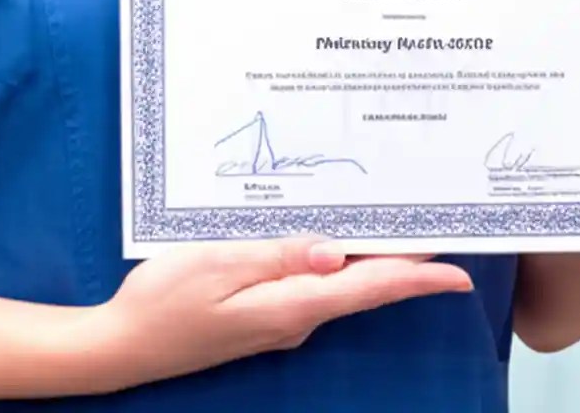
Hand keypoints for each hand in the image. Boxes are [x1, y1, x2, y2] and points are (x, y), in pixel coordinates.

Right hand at [85, 238, 470, 391]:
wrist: (120, 347)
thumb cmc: (160, 302)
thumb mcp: (215, 264)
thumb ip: (277, 256)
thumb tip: (334, 252)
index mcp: (291, 305)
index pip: (370, 288)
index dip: (419, 279)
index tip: (460, 273)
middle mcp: (296, 318)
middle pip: (367, 288)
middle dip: (412, 265)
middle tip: (449, 234)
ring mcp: (282, 321)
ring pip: (345, 288)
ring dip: (379, 263)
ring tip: (410, 231)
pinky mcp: (266, 316)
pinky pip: (317, 289)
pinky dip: (343, 268)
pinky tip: (345, 246)